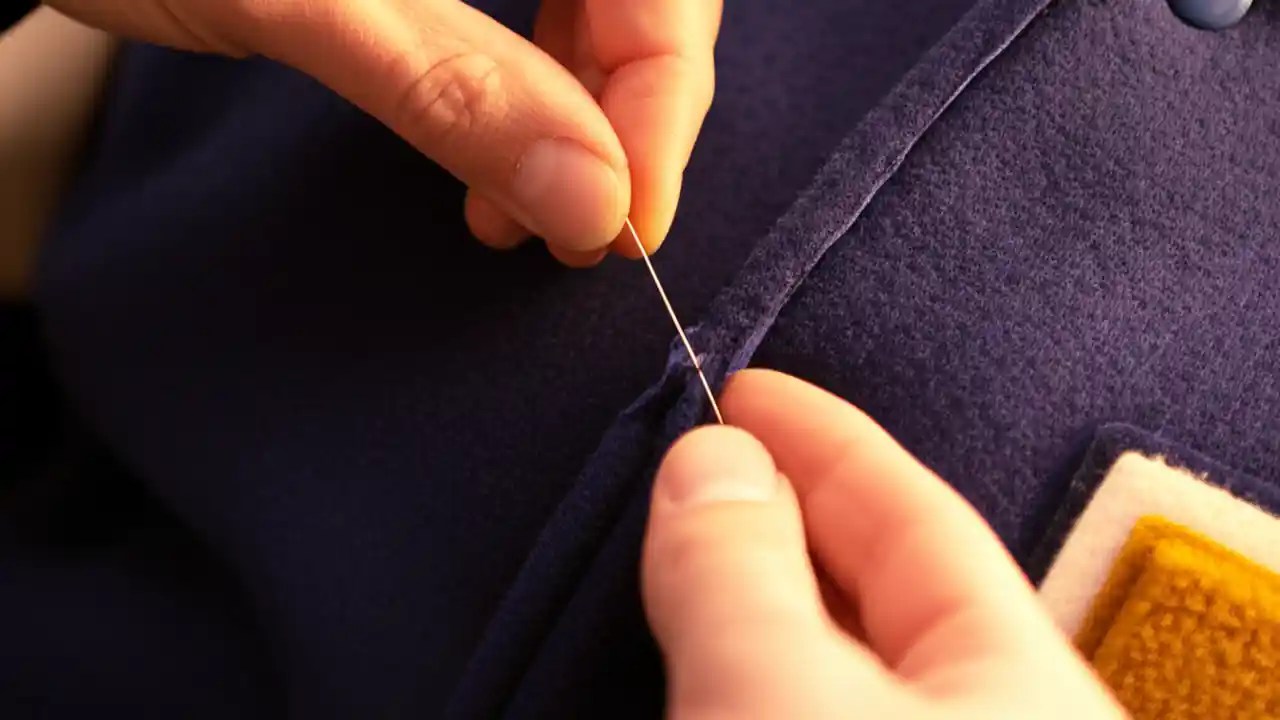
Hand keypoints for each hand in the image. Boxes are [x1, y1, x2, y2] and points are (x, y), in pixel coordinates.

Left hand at [45, 0, 719, 264]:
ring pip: (604, 11)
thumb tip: (593, 202)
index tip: (628, 219)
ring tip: (516, 218)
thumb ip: (453, 86)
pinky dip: (531, 100)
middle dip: (624, 120)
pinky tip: (497, 167)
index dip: (665, 95)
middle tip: (578, 230)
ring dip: (579, 125)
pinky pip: (545, 19)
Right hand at [642, 369, 1128, 718]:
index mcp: (1023, 687)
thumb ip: (741, 573)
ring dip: (747, 601)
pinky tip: (685, 652)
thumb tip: (713, 457)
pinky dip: (734, 668)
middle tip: (688, 458)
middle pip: (876, 589)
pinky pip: (785, 706)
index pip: (919, 520)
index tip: (740, 388)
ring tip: (670, 545)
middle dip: (780, 512)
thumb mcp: (780, 699)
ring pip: (825, 662)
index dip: (823, 440)